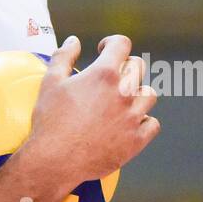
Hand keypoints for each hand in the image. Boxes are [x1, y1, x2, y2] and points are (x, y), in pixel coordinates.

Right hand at [21, 34, 159, 188]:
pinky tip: (128, 122)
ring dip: (137, 93)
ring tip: (120, 100)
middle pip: (139, 66)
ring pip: (149, 94)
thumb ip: (63, 56)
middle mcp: (124, 92)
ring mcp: (132, 117)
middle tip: (110, 77)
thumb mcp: (50, 82)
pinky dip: (143, 121)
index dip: (112, 43)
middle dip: (124, 66)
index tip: (103, 50)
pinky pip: (152, 124)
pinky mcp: (136, 140)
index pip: (122, 44)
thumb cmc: (50, 120)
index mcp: (104, 74)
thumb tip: (74, 41)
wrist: (55, 160)